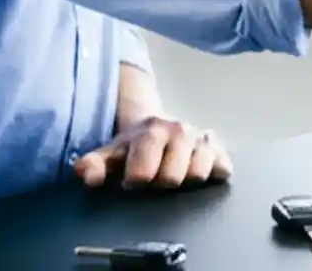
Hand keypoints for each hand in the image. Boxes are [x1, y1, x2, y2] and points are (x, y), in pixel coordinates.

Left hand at [74, 116, 232, 189]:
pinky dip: (210, 175)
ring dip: (184, 181)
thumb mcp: (109, 155)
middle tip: (153, 178)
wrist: (158, 128)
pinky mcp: (220, 150)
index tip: (130, 181)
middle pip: (172, 178)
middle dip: (159, 184)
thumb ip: (93, 165)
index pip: (144, 172)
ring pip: (198, 175)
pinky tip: (193, 171)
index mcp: (152, 129)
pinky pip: (222, 170)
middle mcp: (181, 131)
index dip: (135, 181)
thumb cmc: (132, 149)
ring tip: (172, 174)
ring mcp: (203, 139)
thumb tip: (89, 177)